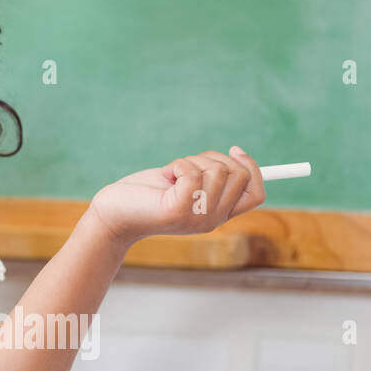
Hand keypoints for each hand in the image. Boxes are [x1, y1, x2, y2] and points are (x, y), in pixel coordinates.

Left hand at [88, 147, 266, 245]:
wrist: (113, 214)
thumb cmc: (146, 194)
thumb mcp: (185, 183)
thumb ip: (209, 176)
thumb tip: (238, 155)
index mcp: (218, 214)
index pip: (256, 194)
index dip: (252, 168)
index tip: (235, 149)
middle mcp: (213, 220)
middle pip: (239, 175)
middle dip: (212, 158)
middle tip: (185, 166)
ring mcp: (198, 217)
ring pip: (217, 170)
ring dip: (191, 161)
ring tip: (171, 175)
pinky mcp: (179, 211)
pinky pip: (191, 172)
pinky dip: (177, 165)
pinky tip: (164, 177)